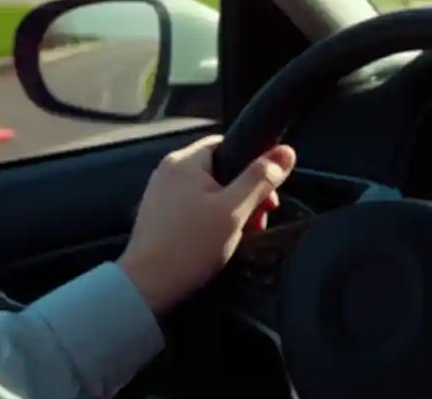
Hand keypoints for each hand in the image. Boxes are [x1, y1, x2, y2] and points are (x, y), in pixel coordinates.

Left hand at [118, 135, 296, 314]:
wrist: (145, 287)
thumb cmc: (190, 245)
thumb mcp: (235, 210)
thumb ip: (260, 179)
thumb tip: (286, 151)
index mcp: (185, 161)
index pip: (228, 144)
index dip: (253, 164)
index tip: (267, 192)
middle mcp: (168, 171)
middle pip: (220, 171)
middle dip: (245, 193)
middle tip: (258, 219)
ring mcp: (159, 195)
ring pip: (208, 192)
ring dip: (231, 210)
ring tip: (240, 234)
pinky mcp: (156, 217)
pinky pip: (193, 208)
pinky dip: (210, 220)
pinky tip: (218, 242)